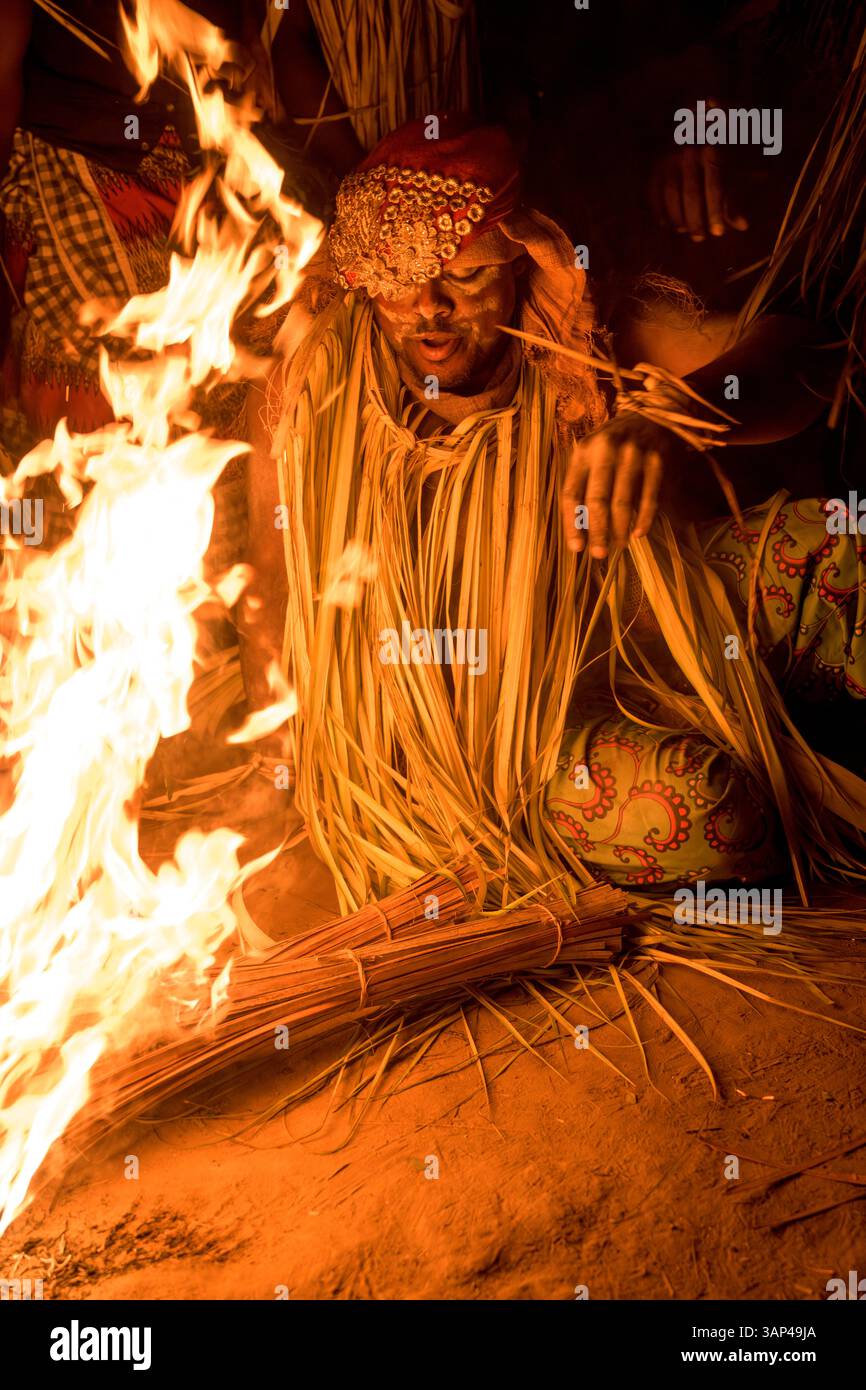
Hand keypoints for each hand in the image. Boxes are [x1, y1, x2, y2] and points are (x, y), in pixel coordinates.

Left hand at [562, 413, 686, 559]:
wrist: (652, 414)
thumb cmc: (614, 444)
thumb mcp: (592, 455)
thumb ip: (583, 484)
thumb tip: (578, 530)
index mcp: (584, 451)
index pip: (571, 493)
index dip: (572, 524)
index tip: (576, 548)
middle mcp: (606, 450)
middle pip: (597, 500)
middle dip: (598, 532)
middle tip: (599, 554)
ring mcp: (633, 454)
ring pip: (623, 502)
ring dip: (620, 529)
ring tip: (618, 545)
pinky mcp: (656, 460)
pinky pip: (649, 497)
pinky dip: (644, 519)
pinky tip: (638, 534)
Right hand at [649, 143, 748, 241]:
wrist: (694, 127)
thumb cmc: (716, 154)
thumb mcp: (729, 170)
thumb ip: (733, 199)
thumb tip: (743, 226)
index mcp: (713, 153)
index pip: (715, 188)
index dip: (715, 212)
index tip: (717, 233)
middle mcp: (690, 154)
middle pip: (691, 194)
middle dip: (695, 219)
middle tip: (699, 238)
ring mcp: (671, 158)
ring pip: (671, 193)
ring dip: (676, 217)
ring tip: (683, 231)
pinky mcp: (656, 164)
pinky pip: (653, 191)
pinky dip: (657, 209)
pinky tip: (664, 224)